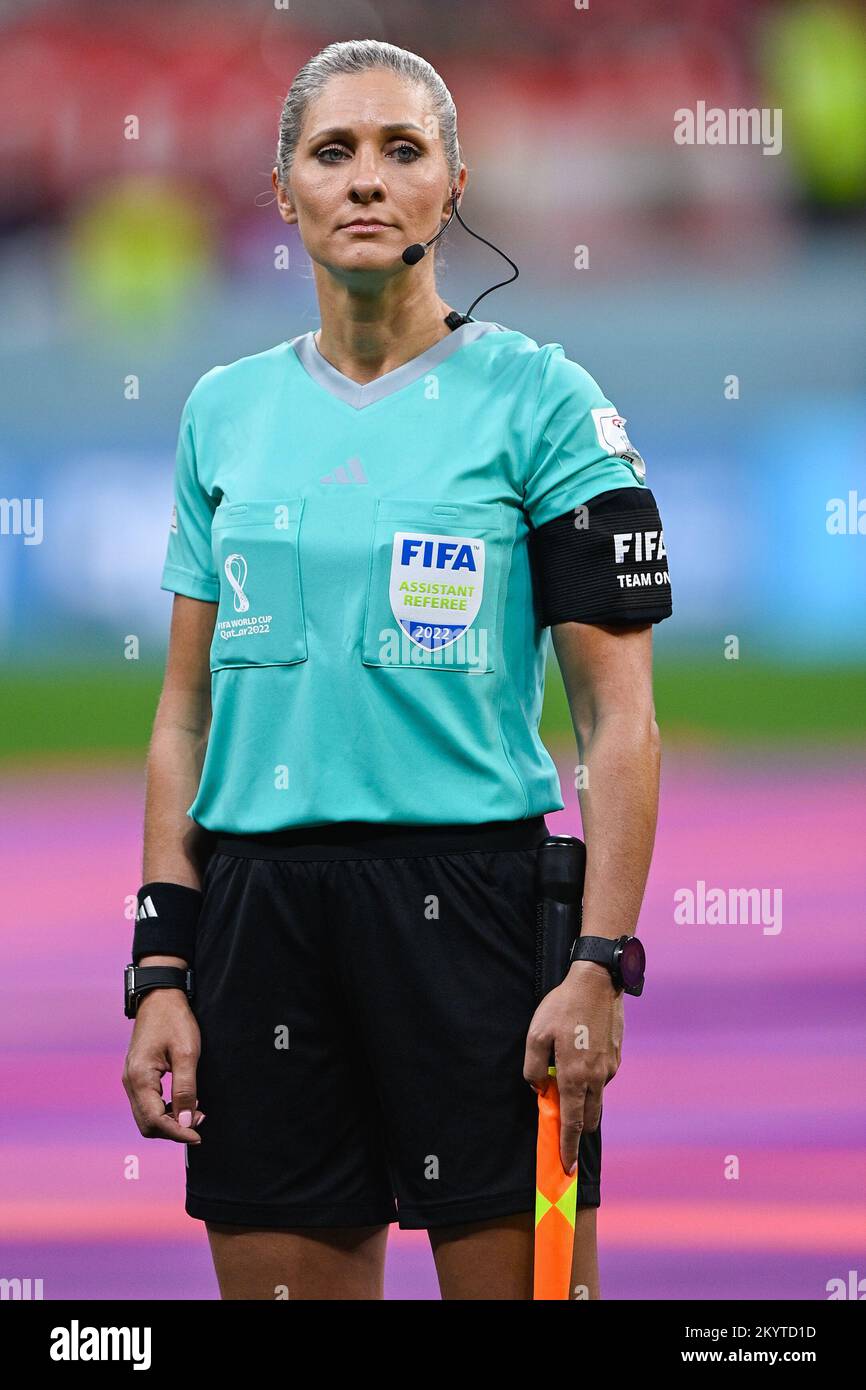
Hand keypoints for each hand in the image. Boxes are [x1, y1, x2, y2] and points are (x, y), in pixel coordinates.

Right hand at [122, 989, 204, 1142]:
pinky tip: (183, 1102)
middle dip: (173, 1129)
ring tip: (195, 1112)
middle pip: (147, 1124)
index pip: (155, 1120)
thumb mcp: (187, 1053)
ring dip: (169, 1121)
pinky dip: (164, 1111)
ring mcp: (131, 1080)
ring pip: (146, 1117)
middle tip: (199, 1121)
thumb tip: (186, 1122)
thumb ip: (186, 1089)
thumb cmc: (174, 1021)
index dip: (177, 1133)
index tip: (198, 1136)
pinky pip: (147, 1104)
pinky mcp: (137, 1076)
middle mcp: (130, 1082)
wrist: (159, 997)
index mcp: (140, 1078)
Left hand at [523, 961, 623, 1175]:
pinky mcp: (617, 1056)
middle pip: (589, 1118)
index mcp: (575, 1077)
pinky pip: (602, 1079)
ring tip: (566, 1078)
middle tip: (564, 1130)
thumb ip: (534, 1067)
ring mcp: (610, 1068)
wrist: (597, 982)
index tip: (567, 1167)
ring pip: (596, 1098)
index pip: (572, 1123)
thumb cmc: (563, 1007)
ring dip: (583, 1101)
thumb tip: (539, 1086)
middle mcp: (596, 1078)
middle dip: (577, 1129)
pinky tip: (579, 1057)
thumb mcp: (536, 1035)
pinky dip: (591, 1080)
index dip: (568, 1147)